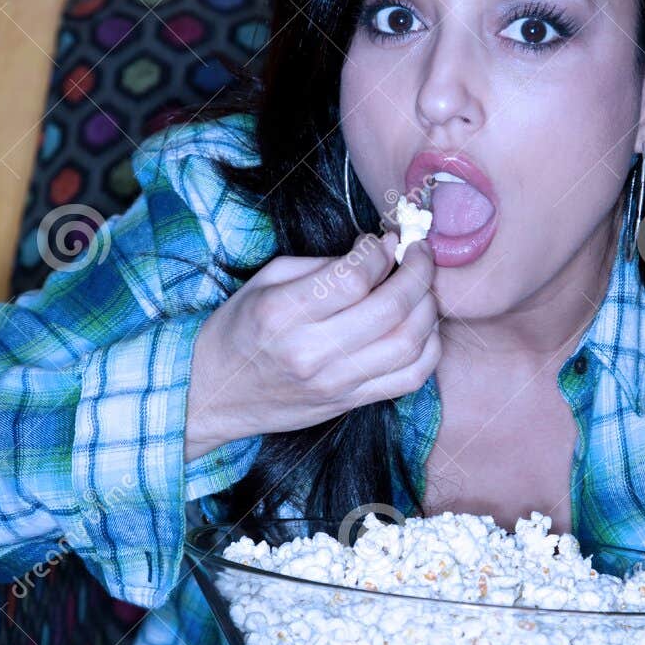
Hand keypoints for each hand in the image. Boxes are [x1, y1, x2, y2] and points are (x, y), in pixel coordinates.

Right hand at [184, 231, 439, 459]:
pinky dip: (429, 349)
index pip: (355, 278)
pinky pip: (410, 379)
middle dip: (418, 273)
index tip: (385, 241)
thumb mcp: (266, 281)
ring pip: (409, 345)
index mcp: (283, 313)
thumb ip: (323, 265)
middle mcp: (311, 352)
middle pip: (391, 309)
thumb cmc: (240, 329)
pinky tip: (424, 327)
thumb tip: (380, 251)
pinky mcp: (350, 403)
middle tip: (420, 255)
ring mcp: (334, 383)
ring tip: (423, 288)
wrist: (216, 392)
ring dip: (428, 308)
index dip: (381, 253)